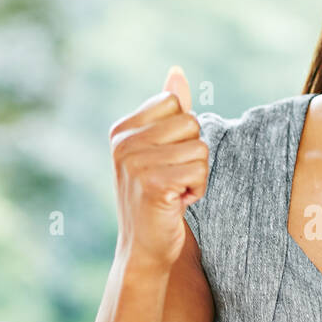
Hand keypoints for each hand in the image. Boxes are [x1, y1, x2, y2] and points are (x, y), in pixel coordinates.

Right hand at [108, 66, 205, 269]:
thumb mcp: (159, 150)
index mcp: (121, 130)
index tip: (166, 160)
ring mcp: (135, 163)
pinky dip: (198, 190)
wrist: (145, 248)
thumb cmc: (157, 197)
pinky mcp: (153, 183)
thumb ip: (169, 112)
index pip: (175, 104)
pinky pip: (200, 170)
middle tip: (173, 179)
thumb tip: (177, 73)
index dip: (183, 134)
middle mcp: (123, 143)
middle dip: (193, 154)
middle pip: (191, 123)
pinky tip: (178, 202)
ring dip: (197, 174)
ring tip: (175, 191)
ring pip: (199, 148)